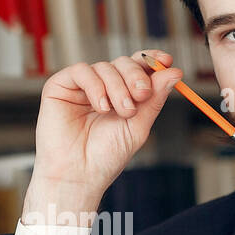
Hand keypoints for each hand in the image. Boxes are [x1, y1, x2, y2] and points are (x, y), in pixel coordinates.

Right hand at [23, 50, 182, 219]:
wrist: (78, 175)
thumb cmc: (106, 156)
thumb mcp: (138, 126)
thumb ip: (154, 98)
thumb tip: (174, 71)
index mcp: (121, 94)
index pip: (138, 67)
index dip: (151, 59)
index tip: (166, 60)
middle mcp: (102, 87)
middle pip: (123, 62)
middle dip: (136, 76)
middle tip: (141, 94)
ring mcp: (81, 86)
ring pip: (105, 66)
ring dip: (118, 87)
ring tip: (122, 112)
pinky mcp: (60, 86)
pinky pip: (82, 71)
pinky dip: (96, 86)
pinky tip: (101, 107)